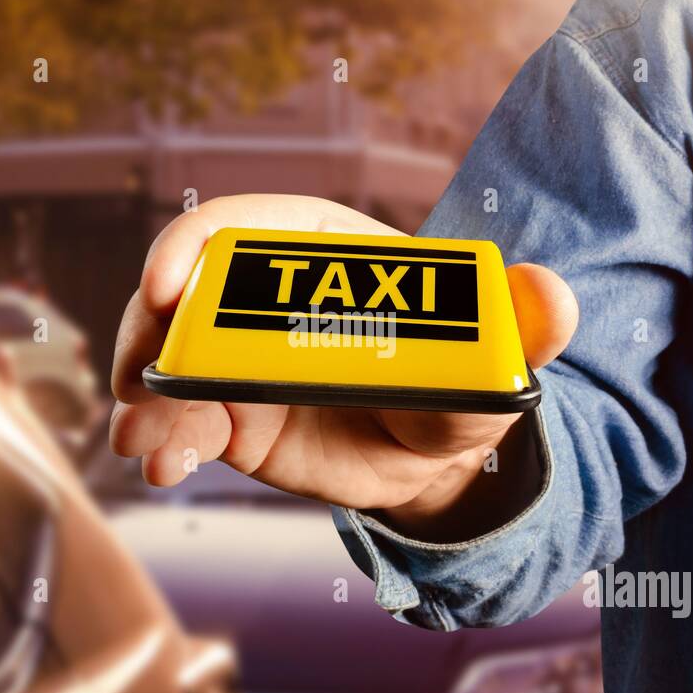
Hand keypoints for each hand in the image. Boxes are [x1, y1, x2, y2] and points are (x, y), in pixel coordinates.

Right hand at [109, 194, 577, 539]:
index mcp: (326, 254)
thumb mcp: (492, 363)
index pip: (252, 225)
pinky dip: (162, 440)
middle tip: (140, 377)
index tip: (170, 283)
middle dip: (152, 326)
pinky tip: (161, 467)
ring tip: (143, 443)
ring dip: (146, 396)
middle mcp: (271, 297)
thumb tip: (553, 299)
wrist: (431, 463)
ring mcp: (243, 357)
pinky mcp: (230, 414)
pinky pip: (182, 419)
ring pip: (173, 358)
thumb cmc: (461, 389)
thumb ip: (517, 329)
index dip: (200, 242)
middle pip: (190, 288)